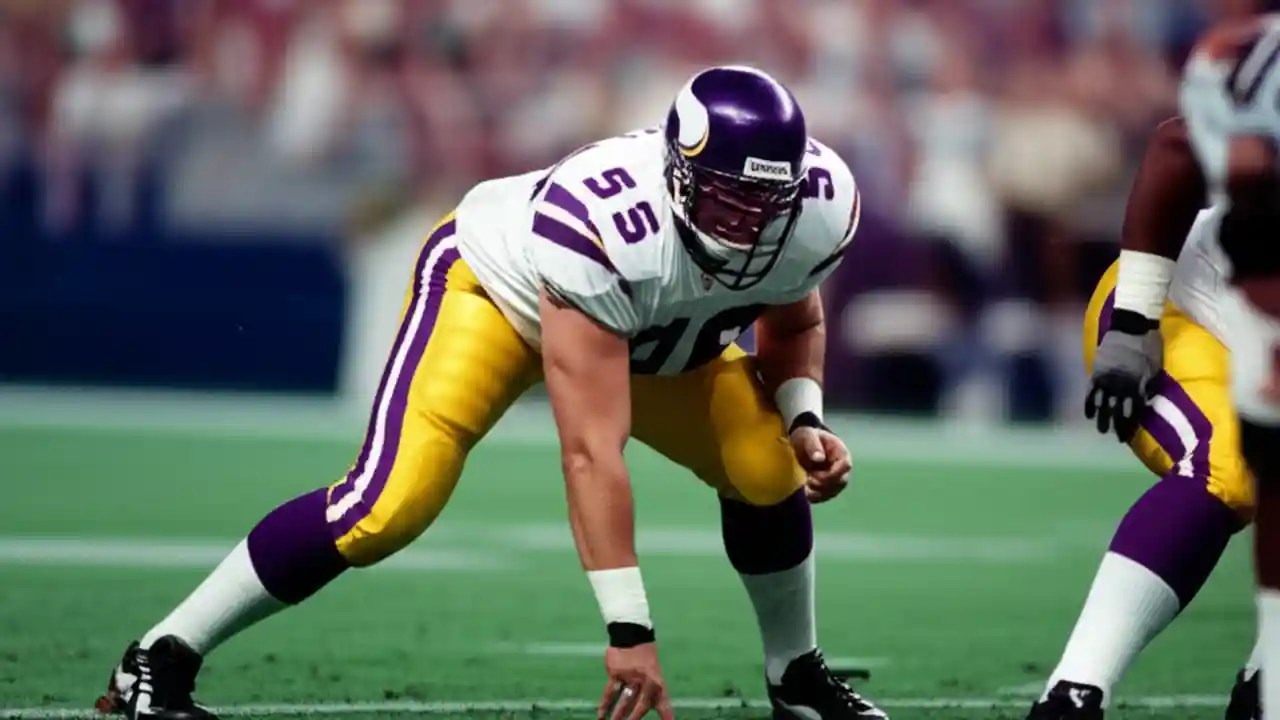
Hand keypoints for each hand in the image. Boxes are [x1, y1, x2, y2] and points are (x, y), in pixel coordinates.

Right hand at [598, 644, 673, 719]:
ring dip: (619, 714)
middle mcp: (646, 681)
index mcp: (658, 682)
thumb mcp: (655, 675)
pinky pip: (610, 692)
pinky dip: (605, 704)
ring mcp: (631, 677)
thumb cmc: (645, 659)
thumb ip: (653, 694)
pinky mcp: (616, 673)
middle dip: (635, 718)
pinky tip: (601, 715)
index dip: (667, 715)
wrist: (632, 635)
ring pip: (624, 700)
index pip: (663, 703)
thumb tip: (655, 714)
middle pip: (641, 705)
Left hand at [790, 427, 851, 502]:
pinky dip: (815, 497)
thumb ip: (813, 445)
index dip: (832, 473)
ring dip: (819, 493)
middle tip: (808, 481)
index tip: (814, 475)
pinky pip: (824, 496)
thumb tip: (819, 458)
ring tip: (804, 489)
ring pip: (833, 491)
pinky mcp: (826, 487)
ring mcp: (835, 478)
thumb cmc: (807, 437)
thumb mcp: (808, 436)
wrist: (801, 444)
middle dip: (824, 485)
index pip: (845, 466)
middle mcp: (841, 468)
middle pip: (841, 482)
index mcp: (841, 453)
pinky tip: (804, 494)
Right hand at [1085, 319, 1161, 442]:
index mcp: (1138, 383)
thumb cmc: (1149, 344)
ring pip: (1103, 404)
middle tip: (1119, 438)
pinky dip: (1089, 403)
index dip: (1132, 424)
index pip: (1135, 410)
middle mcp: (1121, 384)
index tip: (1130, 436)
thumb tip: (1145, 400)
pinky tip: (1089, 414)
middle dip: (1118, 426)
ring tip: (1102, 430)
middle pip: (1119, 410)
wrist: (1131, 325)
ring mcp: (1107, 378)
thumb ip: (1149, 383)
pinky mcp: (1097, 371)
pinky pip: (1091, 391)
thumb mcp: (1155, 366)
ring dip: (1103, 419)